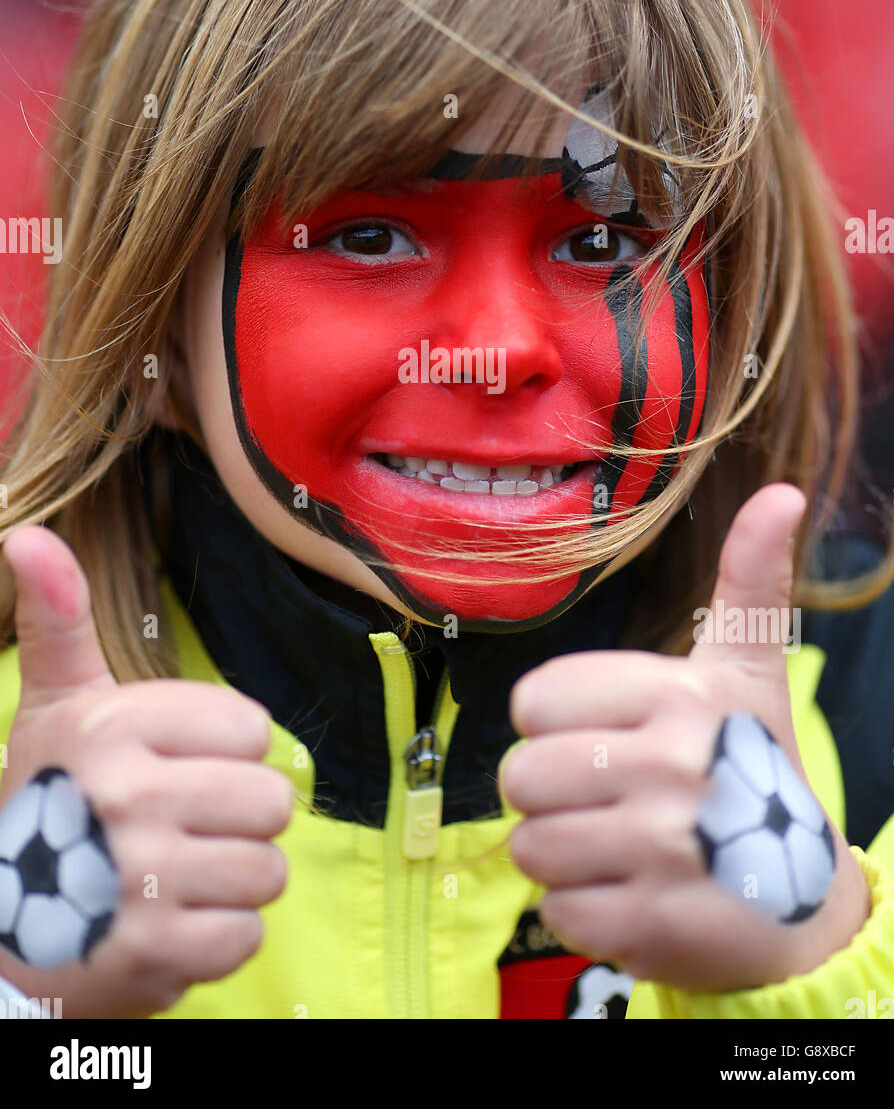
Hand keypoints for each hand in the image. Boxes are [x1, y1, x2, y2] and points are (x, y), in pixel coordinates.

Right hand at [0, 525, 293, 1017]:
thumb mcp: (54, 703)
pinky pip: (247, 935)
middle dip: (237, 820)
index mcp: (112, 727)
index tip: (175, 768)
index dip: (225, 753)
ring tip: (176, 878)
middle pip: (272, 800)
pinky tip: (169, 924)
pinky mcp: (154, 954)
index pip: (253, 729)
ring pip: (267, 870)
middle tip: (182, 830)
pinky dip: (217, 939)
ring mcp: (140, 880)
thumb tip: (28, 533)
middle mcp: (126, 797)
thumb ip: (58, 617)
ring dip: (231, 882)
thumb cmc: (46, 801)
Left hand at [499, 484, 870, 991]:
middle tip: (612, 801)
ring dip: (564, 857)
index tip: (607, 736)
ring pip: (529, 847)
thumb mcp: (749, 674)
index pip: (533, 701)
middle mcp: (672, 765)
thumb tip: (782, 494)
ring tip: (622, 850)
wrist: (809, 902)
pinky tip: (634, 897)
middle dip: (553, 796)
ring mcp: (664, 850)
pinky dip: (583, 912)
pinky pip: (555, 911)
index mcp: (680, 694)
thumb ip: (750, 583)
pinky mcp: (654, 925)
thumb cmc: (754, 772)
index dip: (557, 725)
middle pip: (521, 776)